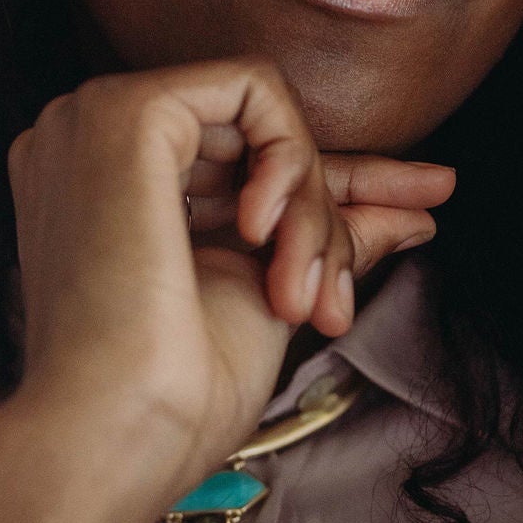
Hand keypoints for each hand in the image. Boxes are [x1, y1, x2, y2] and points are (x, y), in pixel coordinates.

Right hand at [0, 58, 453, 511]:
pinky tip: (262, 233)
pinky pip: (255, 90)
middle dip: (326, 216)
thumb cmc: (173, 398)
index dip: (332, 183)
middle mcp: (91, 149)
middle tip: (332, 304)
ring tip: (299, 295)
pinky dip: (290, 161)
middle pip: (257, 140)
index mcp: (107, 197)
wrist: (119, 432)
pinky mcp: (125, 111)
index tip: (431, 196)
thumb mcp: (268, 298)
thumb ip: (327, 237)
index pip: (239, 164)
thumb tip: (416, 214)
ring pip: (263, 117)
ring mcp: (97, 123)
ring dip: (310, 207)